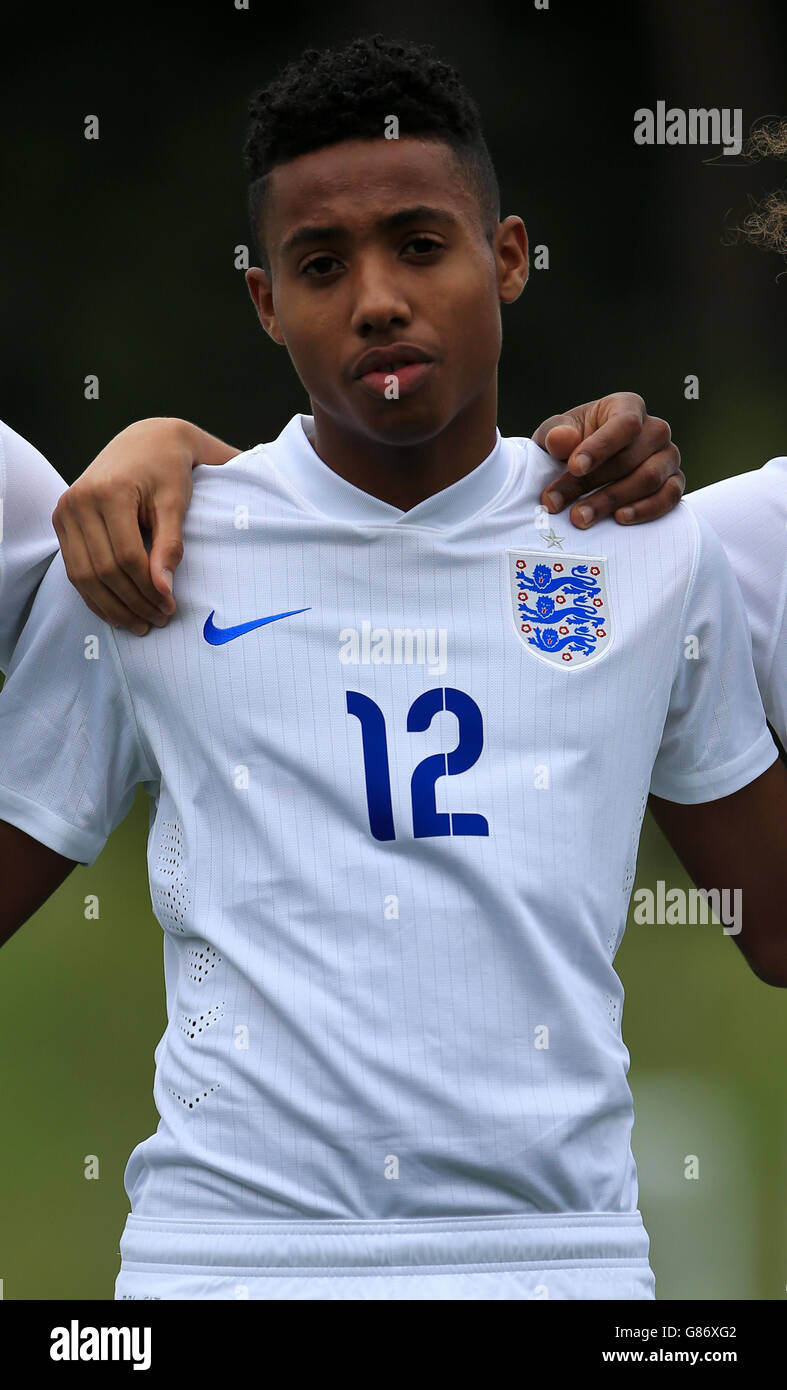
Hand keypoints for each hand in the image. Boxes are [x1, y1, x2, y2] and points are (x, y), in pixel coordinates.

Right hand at [52, 418, 239, 632]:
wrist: (145, 441)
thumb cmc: (166, 470)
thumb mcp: (175, 503)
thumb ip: (169, 546)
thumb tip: (164, 590)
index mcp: (108, 492)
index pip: (126, 556)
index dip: (148, 588)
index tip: (169, 606)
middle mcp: (79, 500)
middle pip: (103, 569)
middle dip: (132, 602)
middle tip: (157, 620)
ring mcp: (65, 510)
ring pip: (83, 575)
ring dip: (111, 605)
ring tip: (139, 623)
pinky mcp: (62, 520)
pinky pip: (74, 568)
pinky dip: (94, 594)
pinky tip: (115, 611)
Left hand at [532, 393, 684, 527]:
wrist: (584, 469)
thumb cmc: (571, 445)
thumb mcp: (555, 435)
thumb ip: (555, 434)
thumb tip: (559, 439)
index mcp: (627, 407)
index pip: (625, 423)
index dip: (600, 446)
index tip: (575, 467)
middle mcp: (655, 430)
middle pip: (630, 458)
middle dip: (590, 483)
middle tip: (557, 502)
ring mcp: (668, 457)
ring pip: (649, 479)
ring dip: (611, 500)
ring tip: (580, 517)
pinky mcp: (674, 483)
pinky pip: (669, 497)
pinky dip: (645, 510)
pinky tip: (619, 518)